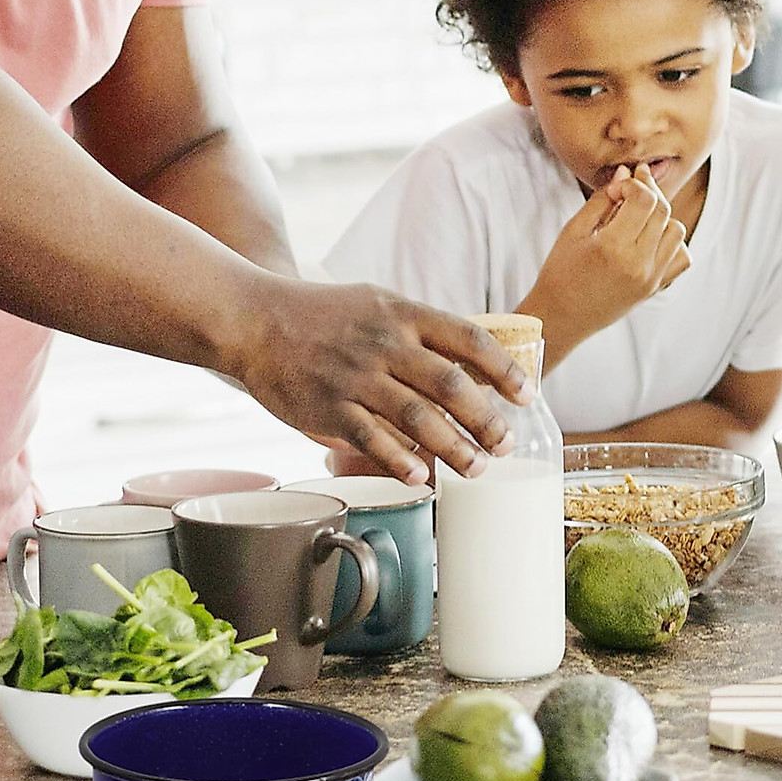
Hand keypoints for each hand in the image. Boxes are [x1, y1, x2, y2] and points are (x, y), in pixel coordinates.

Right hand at [228, 278, 529, 482]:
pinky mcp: (328, 407)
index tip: (527, 395)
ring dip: (454, 448)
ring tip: (476, 469)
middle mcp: (384, 344)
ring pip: (418, 417)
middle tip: (505, 446)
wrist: (254, 319)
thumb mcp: (375, 303)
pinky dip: (399, 460)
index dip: (504, 370)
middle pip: (452, 385)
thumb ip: (417, 330)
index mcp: (402, 315)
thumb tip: (466, 363)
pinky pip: (372, 439)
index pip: (469, 339)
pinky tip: (420, 477)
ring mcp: (356, 377)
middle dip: (487, 420)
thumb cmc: (318, 314)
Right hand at [523, 163, 690, 363]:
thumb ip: (602, 200)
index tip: (621, 183)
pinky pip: (682, 256)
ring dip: (661, 216)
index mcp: (612, 247)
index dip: (635, 183)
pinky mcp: (654, 288)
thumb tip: (625, 174)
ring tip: (638, 216)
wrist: (559, 318)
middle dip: (650, 191)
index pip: (644, 200)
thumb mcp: (573, 232)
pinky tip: (651, 239)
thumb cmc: (559, 274)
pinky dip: (672, 242)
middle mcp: (638, 263)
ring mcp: (650, 278)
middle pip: (662, 211)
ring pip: (676, 231)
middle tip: (633, 186)